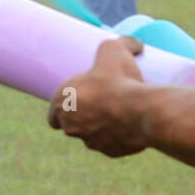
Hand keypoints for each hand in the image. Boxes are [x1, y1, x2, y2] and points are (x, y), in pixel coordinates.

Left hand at [47, 36, 149, 157]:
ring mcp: (89, 141)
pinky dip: (117, 138)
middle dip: (83, 116)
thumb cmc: (120, 79)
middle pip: (72, 123)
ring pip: (91, 135)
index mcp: (60, 102)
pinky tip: (127, 128)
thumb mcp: (113, 50)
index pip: (53, 112)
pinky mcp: (108, 152)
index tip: (78, 100)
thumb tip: (135, 43)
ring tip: (117, 115)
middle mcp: (69, 125)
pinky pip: (111, 145)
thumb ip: (120, 42)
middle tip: (101, 104)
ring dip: (99, 128)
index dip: (64, 106)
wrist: (141, 111)